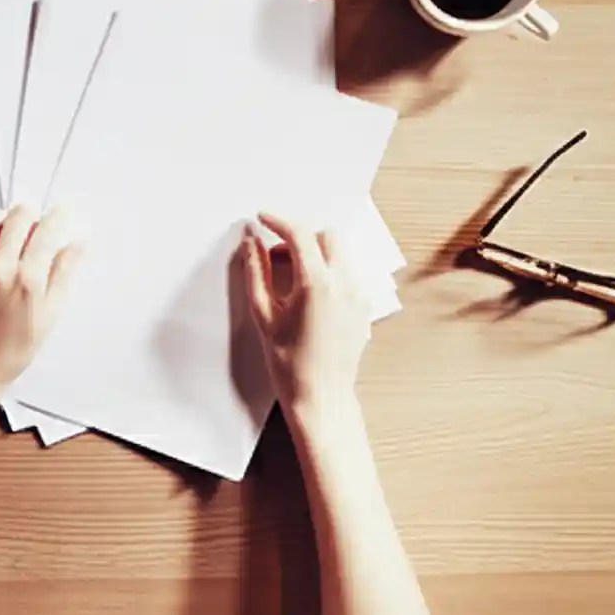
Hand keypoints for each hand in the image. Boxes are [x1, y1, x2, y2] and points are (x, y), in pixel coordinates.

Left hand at [0, 206, 81, 391]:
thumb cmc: (13, 350)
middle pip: (18, 216)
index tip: (64, 213)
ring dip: (3, 216)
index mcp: (28, 280)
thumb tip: (78, 244)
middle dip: (33, 213)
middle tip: (38, 223)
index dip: (60, 217)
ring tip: (11, 227)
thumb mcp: (50, 315)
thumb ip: (64, 275)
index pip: (48, 231)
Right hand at [242, 212, 370, 417]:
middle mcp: (344, 284)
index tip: (262, 218)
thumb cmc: (289, 364)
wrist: (321, 396)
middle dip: (301, 235)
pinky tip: (309, 292)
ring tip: (291, 275)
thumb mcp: (264, 316)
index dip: (278, 220)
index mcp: (317, 284)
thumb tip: (251, 244)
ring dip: (316, 252)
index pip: (300, 234)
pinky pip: (348, 273)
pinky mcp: (364, 306)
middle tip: (276, 253)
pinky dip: (329, 270)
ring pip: (340, 252)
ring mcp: (358, 294)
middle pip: (327, 235)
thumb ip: (256, 273)